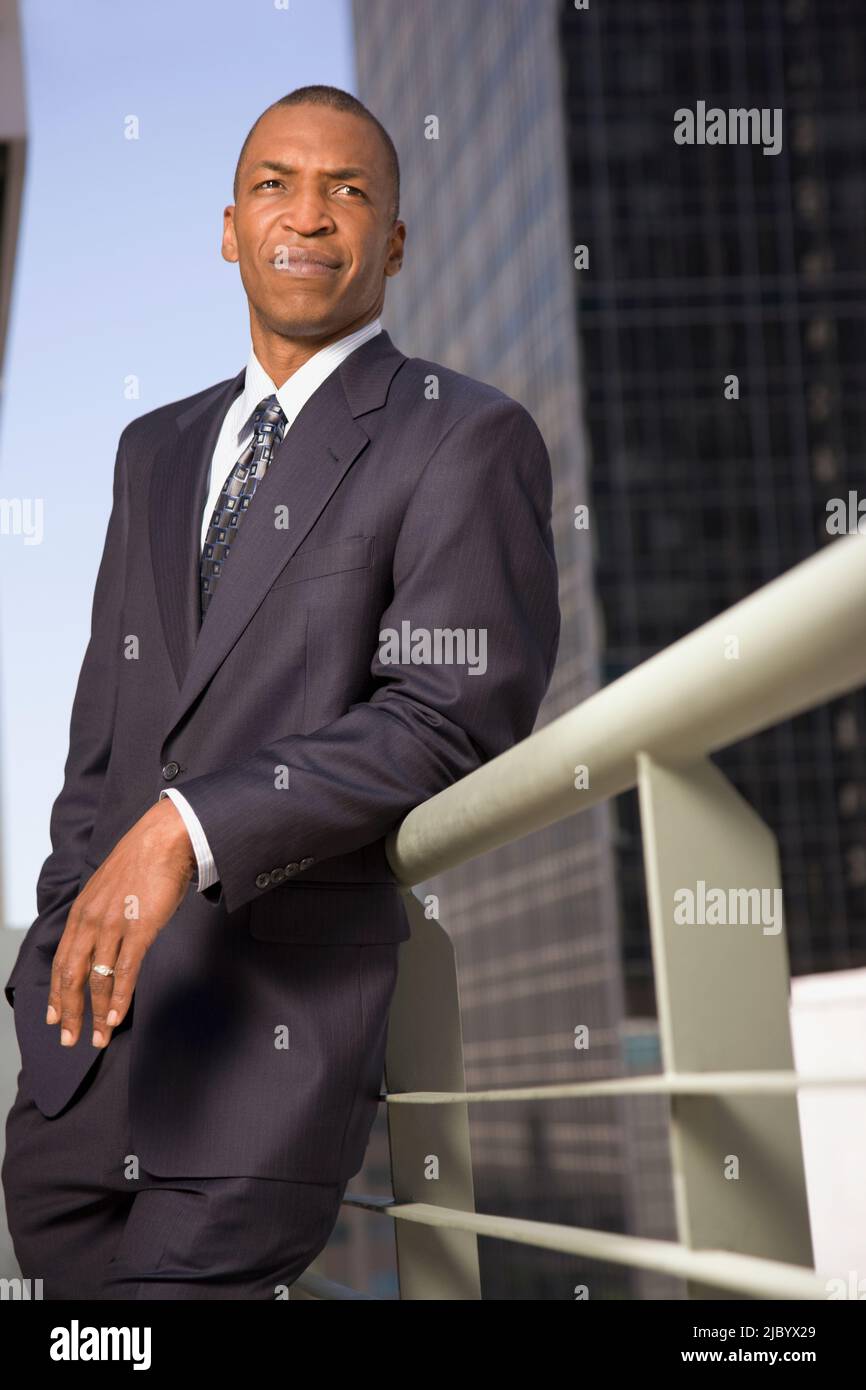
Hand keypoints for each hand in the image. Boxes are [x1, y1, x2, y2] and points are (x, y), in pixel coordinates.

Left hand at [45, 799, 195, 1049]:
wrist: (164, 838)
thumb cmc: (143, 862)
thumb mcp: (108, 889)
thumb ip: (101, 915)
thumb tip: (104, 940)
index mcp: (81, 912)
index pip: (62, 962)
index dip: (57, 993)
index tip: (55, 1017)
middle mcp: (90, 921)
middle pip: (72, 976)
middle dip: (69, 1012)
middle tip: (68, 1039)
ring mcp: (113, 926)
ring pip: (97, 980)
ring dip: (96, 1013)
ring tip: (99, 1037)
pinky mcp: (139, 929)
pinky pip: (124, 972)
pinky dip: (119, 999)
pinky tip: (117, 1017)